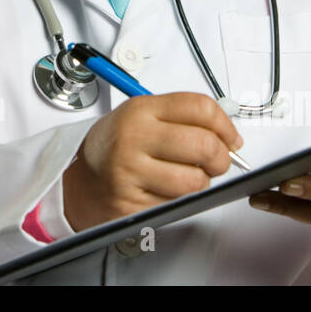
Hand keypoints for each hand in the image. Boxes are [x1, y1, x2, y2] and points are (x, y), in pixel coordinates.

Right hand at [62, 92, 242, 232]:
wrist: (78, 181)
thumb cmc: (114, 148)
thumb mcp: (140, 118)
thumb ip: (180, 119)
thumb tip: (227, 135)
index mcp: (140, 110)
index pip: (199, 107)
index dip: (225, 125)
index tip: (232, 138)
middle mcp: (134, 137)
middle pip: (204, 144)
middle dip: (222, 158)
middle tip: (217, 161)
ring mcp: (131, 171)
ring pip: (195, 180)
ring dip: (201, 183)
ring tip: (186, 177)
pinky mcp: (132, 202)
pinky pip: (177, 203)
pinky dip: (180, 200)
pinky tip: (165, 190)